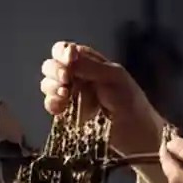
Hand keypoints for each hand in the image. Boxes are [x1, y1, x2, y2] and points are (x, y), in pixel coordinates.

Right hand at [40, 41, 163, 154]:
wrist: (135, 132)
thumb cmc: (130, 100)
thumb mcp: (114, 76)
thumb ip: (89, 66)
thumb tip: (67, 55)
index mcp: (88, 62)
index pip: (64, 50)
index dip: (62, 53)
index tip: (69, 59)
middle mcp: (76, 76)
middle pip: (51, 66)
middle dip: (55, 70)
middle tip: (66, 79)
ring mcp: (71, 96)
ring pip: (47, 84)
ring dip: (51, 86)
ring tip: (65, 94)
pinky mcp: (68, 114)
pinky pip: (51, 105)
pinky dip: (52, 103)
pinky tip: (61, 107)